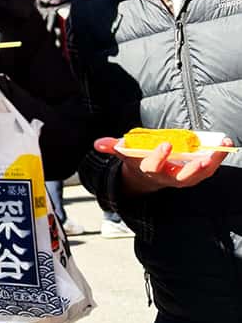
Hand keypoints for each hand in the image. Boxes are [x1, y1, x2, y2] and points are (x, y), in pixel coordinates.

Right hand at [94, 136, 230, 195]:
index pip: (153, 166)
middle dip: (192, 170)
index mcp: (149, 170)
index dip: (159, 157)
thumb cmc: (137, 159)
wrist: (148, 176)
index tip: (165, 144)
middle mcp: (168, 177)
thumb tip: (97, 144)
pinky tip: (224, 144)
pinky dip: (217, 158)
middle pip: (183, 178)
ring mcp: (183, 177)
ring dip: (212, 163)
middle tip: (202, 160)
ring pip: (200, 175)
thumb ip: (113, 146)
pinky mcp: (194, 173)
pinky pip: (208, 169)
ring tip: (221, 148)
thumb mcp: (124, 153)